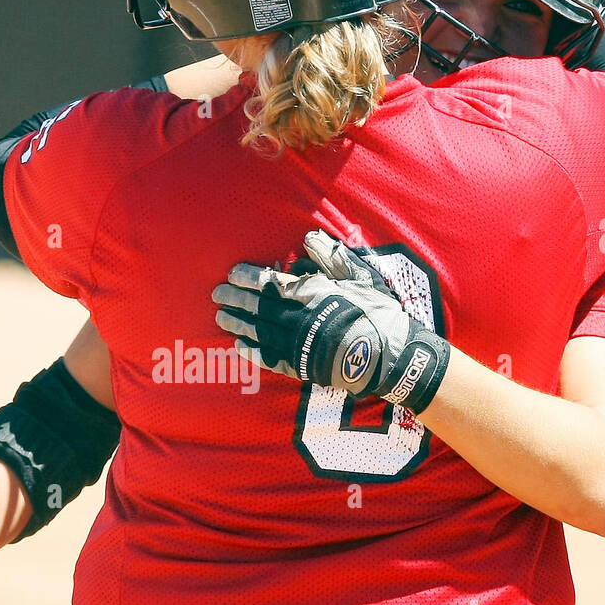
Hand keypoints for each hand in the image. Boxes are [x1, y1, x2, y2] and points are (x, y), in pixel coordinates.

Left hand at [212, 229, 449, 412]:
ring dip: (237, 324)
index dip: (248, 278)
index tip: (232, 273)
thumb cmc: (377, 313)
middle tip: (217, 294)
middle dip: (235, 299)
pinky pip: (268, 359)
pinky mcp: (300, 366)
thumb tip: (310, 237)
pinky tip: (239, 347)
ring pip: (258, 331)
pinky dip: (252, 352)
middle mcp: (297, 317)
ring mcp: (296, 343)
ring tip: (220, 318)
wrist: (387, 357)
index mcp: (310, 293)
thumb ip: (333, 258)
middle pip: (257, 306)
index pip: (269, 283)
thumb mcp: (360, 277)